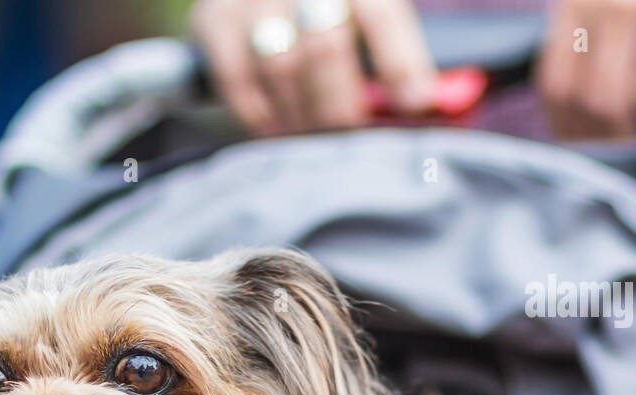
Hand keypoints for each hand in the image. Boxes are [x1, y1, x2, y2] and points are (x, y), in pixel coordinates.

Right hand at [190, 0, 436, 135]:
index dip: (400, 62)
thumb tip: (423, 102)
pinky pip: (235, 77)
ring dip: (300, 115)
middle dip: (339, 105)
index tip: (416, 103)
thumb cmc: (327, 13)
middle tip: (347, 140)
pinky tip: (274, 130)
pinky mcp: (212, 18)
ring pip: (280, 67)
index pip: (380, 14)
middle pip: (325, 46)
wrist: (266, 0)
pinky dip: (257, 113)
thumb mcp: (364, 12)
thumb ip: (396, 53)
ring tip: (311, 139)